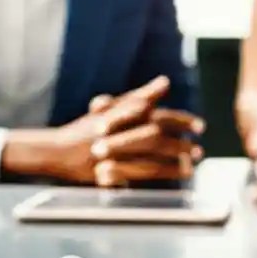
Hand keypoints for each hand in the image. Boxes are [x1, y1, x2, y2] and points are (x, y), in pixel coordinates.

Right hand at [8, 77, 203, 186]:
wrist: (55, 150)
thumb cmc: (85, 128)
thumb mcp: (111, 108)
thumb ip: (139, 96)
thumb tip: (165, 82)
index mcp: (119, 114)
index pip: (155, 114)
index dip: (180, 120)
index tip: (200, 126)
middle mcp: (116, 131)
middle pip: (155, 135)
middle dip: (181, 143)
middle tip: (200, 149)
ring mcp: (111, 151)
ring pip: (150, 156)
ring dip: (174, 160)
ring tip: (193, 163)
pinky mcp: (106, 170)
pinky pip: (138, 174)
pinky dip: (159, 173)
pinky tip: (176, 175)